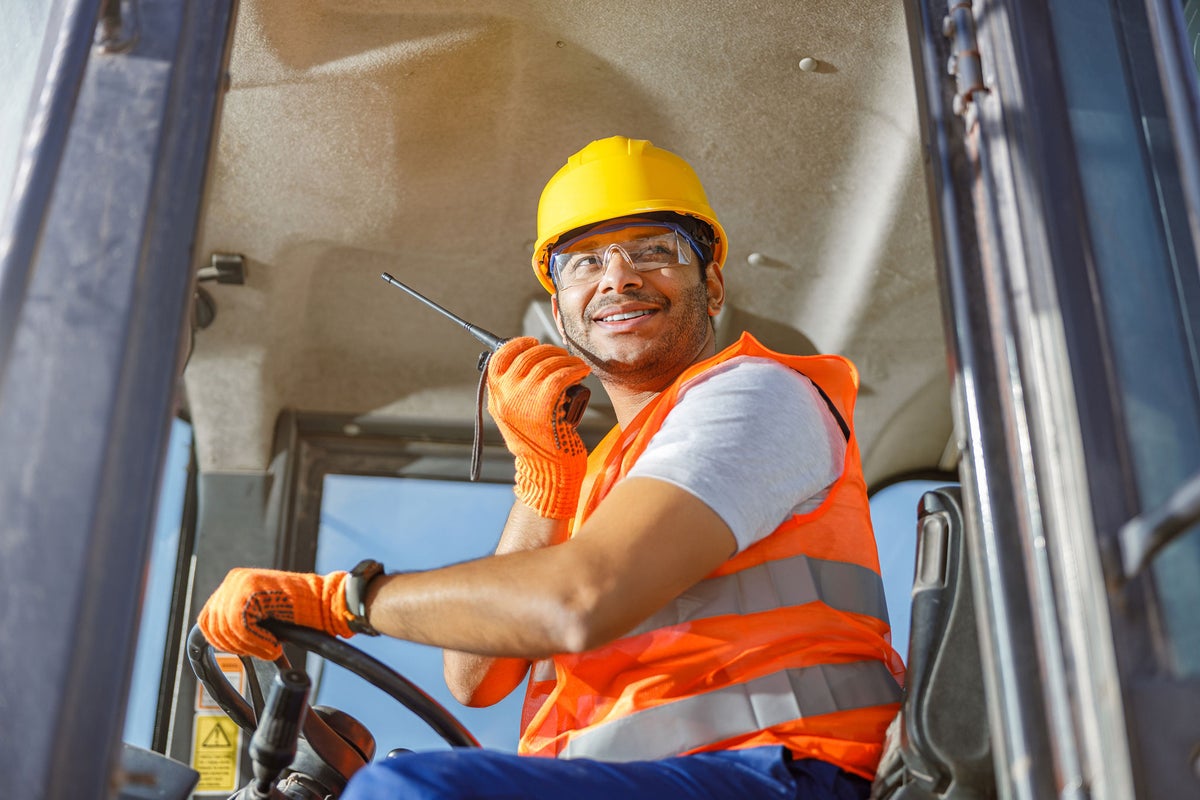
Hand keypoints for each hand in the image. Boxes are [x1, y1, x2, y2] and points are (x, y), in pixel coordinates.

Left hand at [197, 568, 354, 659]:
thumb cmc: (299, 616)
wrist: (326, 605)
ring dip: (250, 645)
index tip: (243, 651)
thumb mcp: (261, 620)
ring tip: (271, 647)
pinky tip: (274, 643)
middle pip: (213, 625)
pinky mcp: (252, 591)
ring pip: (226, 628)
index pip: (207, 620)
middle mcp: (234, 580)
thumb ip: (238, 624)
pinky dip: (257, 642)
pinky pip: (241, 627)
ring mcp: (241, 583)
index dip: (222, 642)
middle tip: (261, 649)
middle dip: (236, 646)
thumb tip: (219, 642)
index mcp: (233, 585)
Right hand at [487, 337, 589, 518]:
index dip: (517, 344)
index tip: (532, 341)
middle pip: (527, 356)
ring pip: (547, 363)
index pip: (499, 358)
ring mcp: (524, 399)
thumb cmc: (537, 443)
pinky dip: (575, 369)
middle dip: (548, 350)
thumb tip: (526, 362)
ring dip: (565, 359)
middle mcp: (506, 397)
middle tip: (561, 355)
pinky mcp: (546, 404)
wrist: (547, 471)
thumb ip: (512, 392)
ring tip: (575, 365)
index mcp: (496, 398)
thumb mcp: (513, 417)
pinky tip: (582, 371)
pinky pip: (562, 374)